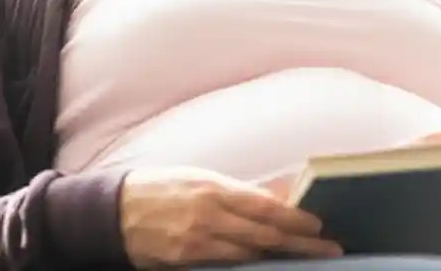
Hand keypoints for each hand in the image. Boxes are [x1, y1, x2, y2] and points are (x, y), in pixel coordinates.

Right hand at [119, 166, 342, 269]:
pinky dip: (248, 264)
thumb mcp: (200, 178)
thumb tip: (276, 197)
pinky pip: (224, 266)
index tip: (318, 224)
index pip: (264, 206)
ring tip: (306, 257)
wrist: (112, 210)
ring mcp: (195, 243)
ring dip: (279, 257)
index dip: (295, 217)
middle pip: (264, 235)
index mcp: (213, 188)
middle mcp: (207, 216)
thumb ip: (237, 191)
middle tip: (328, 248)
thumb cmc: (161, 188)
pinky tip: (267, 264)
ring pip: (248, 255)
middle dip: (299, 243)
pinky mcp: (184, 262)